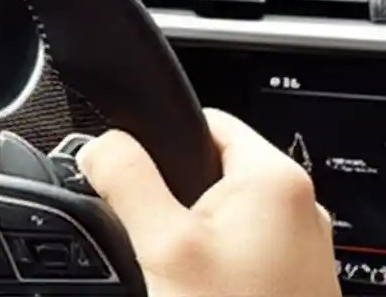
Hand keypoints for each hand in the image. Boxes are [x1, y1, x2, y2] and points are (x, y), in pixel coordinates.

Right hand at [79, 109, 339, 296]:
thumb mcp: (161, 245)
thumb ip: (125, 180)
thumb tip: (100, 144)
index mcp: (273, 178)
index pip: (201, 121)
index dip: (152, 140)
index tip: (123, 172)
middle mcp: (297, 206)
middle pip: (206, 169)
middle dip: (164, 195)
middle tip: (144, 237)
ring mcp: (300, 247)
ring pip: (219, 213)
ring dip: (184, 233)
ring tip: (170, 273)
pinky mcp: (292, 281)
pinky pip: (238, 249)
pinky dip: (208, 262)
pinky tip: (193, 294)